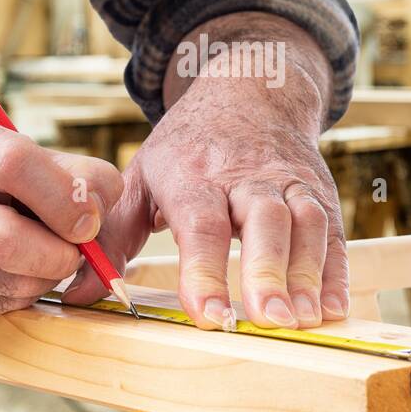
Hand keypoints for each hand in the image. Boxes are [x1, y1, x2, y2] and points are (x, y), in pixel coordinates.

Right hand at [0, 115, 122, 321]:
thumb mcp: (37, 155)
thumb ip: (82, 177)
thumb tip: (96, 219)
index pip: (16, 165)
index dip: (64, 199)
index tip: (89, 222)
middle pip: (4, 242)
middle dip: (58, 256)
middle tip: (74, 251)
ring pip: (8, 285)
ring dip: (45, 278)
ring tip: (43, 255)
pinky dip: (22, 294)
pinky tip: (14, 270)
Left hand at [63, 16, 348, 330]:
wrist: (250, 90)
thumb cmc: (188, 148)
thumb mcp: (141, 178)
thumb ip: (111, 238)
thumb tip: (73, 295)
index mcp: (193, 174)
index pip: (201, 223)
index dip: (205, 270)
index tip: (209, 315)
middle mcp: (245, 176)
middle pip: (263, 222)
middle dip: (268, 272)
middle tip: (269, 321)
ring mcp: (288, 182)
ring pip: (306, 224)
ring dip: (307, 275)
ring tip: (303, 321)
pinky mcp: (320, 191)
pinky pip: (334, 232)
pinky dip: (338, 272)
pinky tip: (334, 309)